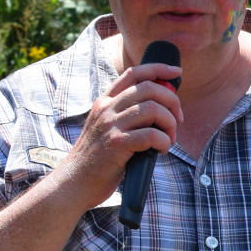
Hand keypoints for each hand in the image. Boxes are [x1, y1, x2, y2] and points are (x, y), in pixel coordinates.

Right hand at [55, 61, 182, 209]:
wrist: (73, 182)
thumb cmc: (96, 159)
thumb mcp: (106, 127)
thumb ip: (126, 115)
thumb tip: (160, 108)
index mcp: (105, 101)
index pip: (133, 73)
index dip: (158, 68)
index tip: (176, 72)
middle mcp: (107, 108)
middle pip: (149, 88)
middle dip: (172, 102)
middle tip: (177, 120)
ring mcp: (110, 125)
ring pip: (153, 109)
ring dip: (170, 124)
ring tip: (168, 139)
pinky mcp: (117, 144)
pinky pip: (151, 135)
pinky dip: (163, 142)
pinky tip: (159, 151)